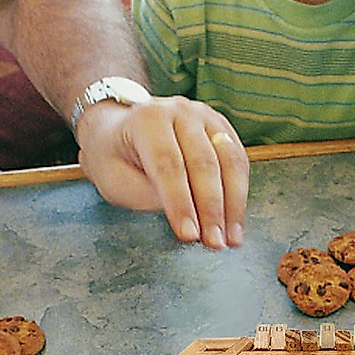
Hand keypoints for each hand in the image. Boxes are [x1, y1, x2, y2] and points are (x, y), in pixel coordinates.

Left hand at [77, 97, 248, 249]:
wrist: (119, 129)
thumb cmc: (114, 158)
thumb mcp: (114, 180)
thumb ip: (147, 194)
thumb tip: (188, 214)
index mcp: (148, 119)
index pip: (169, 165)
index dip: (181, 203)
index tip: (188, 235)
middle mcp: (181, 111)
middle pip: (204, 163)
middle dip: (211, 209)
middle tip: (214, 243)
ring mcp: (206, 117)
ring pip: (230, 162)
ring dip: (233, 205)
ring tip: (231, 240)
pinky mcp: (223, 128)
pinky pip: (239, 162)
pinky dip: (240, 195)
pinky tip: (236, 224)